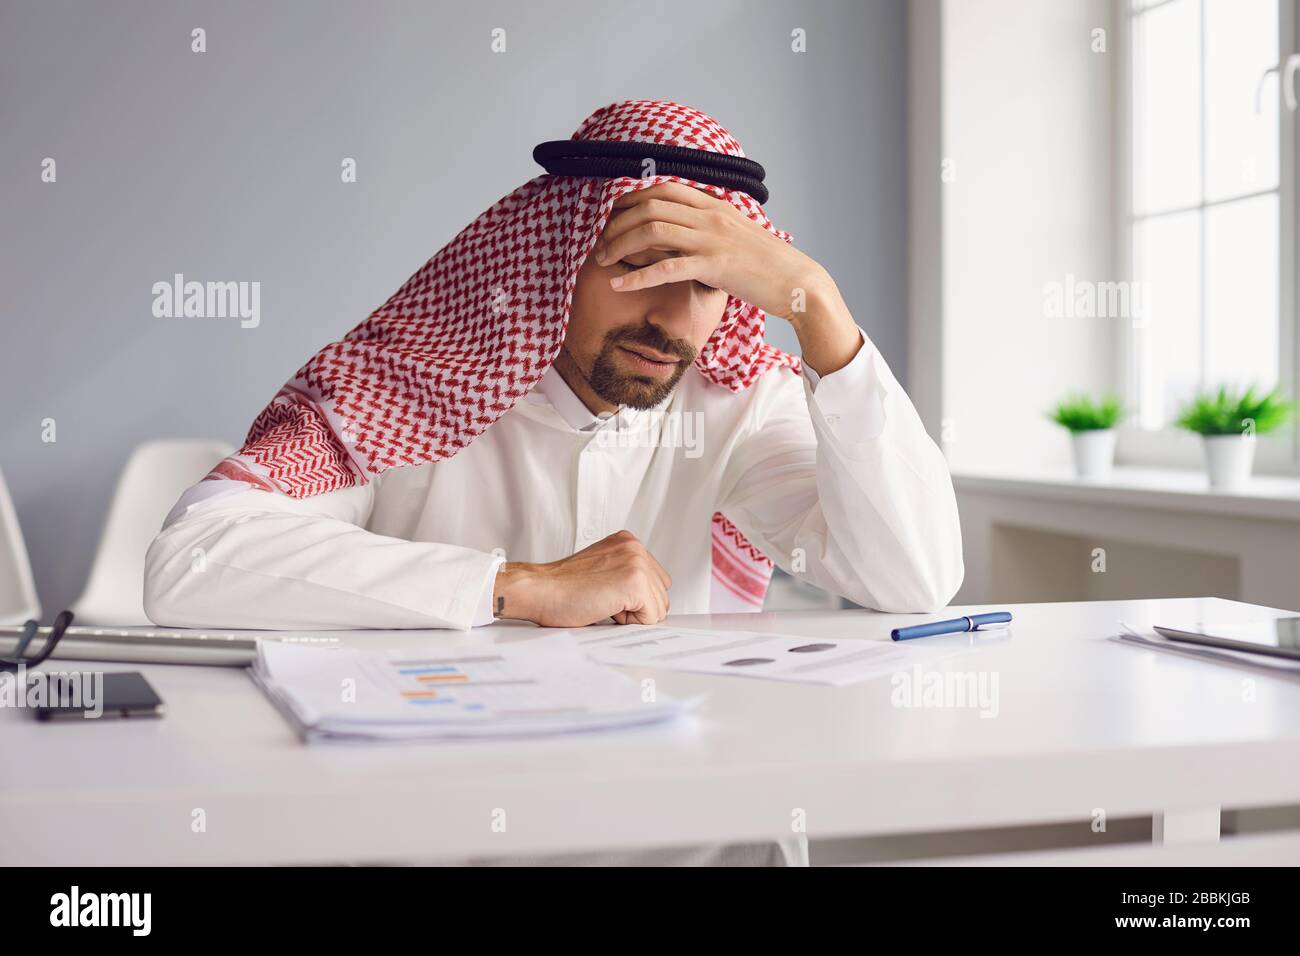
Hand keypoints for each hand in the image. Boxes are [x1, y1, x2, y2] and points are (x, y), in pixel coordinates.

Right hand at [491, 530, 671, 626]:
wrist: (538, 590)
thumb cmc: (560, 588)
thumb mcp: (601, 570)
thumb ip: (624, 574)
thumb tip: (649, 601)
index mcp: (627, 542)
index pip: (656, 580)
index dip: (634, 598)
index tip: (606, 594)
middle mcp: (634, 547)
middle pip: (662, 593)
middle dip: (638, 607)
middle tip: (603, 600)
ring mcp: (636, 562)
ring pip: (659, 607)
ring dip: (633, 615)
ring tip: (603, 603)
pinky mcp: (635, 582)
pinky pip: (652, 617)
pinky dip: (631, 623)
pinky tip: (606, 609)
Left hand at [592, 182, 863, 374]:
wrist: (798, 282)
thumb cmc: (766, 264)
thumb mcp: (735, 235)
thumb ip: (707, 227)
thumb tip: (678, 233)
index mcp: (714, 206)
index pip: (662, 189)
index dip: (629, 199)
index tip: (609, 215)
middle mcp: (710, 216)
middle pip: (649, 208)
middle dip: (616, 223)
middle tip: (599, 242)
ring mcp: (712, 240)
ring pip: (653, 232)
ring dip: (620, 245)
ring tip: (603, 261)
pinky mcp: (714, 267)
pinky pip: (667, 268)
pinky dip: (638, 277)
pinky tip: (619, 286)